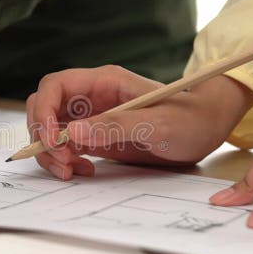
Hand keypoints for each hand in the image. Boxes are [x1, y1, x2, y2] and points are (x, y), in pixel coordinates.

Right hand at [25, 65, 252, 179]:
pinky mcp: (97, 135)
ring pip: (52, 129)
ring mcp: (92, 116)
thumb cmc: (189, 118)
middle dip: (44, 136)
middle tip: (62, 162)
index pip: (54, 86)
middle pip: (45, 108)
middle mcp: (92, 96)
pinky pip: (67, 146)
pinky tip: (84, 170)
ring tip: (71, 171)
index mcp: (103, 82)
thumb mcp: (157, 124)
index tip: (54, 141)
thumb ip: (115, 126)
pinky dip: (66, 160)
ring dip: (52, 152)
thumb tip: (74, 133)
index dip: (45, 112)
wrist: (208, 126)